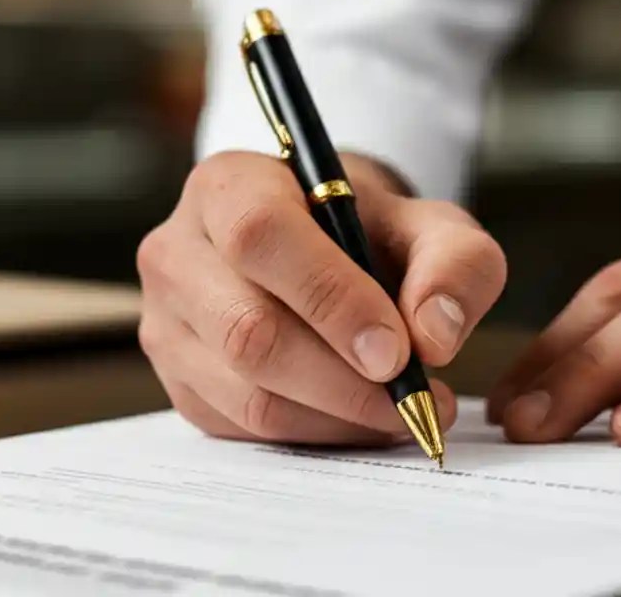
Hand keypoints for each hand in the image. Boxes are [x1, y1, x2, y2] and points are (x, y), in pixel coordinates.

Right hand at [138, 151, 505, 443]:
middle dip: (344, 380)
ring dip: (338, 417)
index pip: (261, 237)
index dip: (330, 299)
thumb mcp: (428, 224)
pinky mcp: (179, 381)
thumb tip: (435, 335)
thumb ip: (453, 263)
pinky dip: (315, 434)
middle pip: (247, 331)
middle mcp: (178, 251)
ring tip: (403, 412)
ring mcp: (166, 322)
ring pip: (245, 393)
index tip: (397, 350)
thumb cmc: (367, 232)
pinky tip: (361, 419)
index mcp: (227, 186)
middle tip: (417, 399)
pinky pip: (243, 428)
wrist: (320, 249)